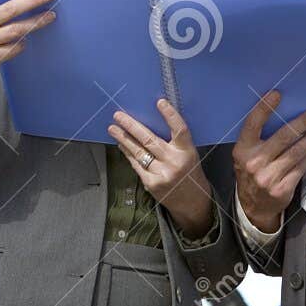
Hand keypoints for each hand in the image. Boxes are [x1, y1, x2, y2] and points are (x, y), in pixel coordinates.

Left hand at [110, 99, 214, 238]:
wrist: (193, 203)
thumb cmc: (190, 174)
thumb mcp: (189, 155)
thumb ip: (175, 143)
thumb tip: (151, 123)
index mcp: (187, 152)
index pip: (180, 129)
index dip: (170, 115)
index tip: (160, 102)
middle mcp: (175, 162)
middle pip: (150, 139)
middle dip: (131, 126)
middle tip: (118, 115)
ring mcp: (162, 174)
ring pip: (139, 152)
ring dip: (123, 139)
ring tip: (113, 128)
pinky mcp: (151, 183)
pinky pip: (136, 164)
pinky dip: (128, 153)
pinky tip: (122, 145)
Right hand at [232, 90, 305, 233]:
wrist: (252, 207)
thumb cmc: (252, 172)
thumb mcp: (247, 154)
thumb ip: (260, 137)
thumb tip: (287, 113)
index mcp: (242, 150)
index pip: (253, 124)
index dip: (264, 107)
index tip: (278, 94)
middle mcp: (254, 162)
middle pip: (284, 136)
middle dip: (304, 122)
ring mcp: (268, 177)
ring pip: (297, 151)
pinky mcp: (282, 189)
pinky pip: (301, 167)